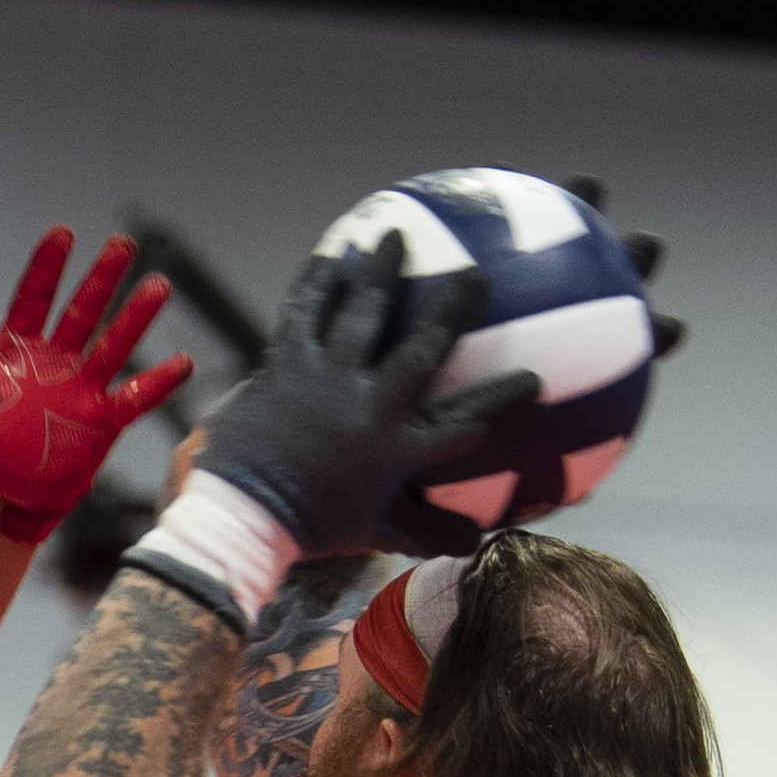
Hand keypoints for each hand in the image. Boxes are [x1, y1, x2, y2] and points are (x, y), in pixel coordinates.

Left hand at [0, 230, 192, 545]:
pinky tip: (181, 362)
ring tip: (158, 286)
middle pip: (83, 311)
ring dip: (135, 318)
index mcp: (17, 353)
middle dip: (101, 279)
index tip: (63, 233)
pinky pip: (135, 398)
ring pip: (114, 344)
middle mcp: (55, 364)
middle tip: (123, 244)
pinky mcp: (102, 422)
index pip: (34, 299)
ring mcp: (81, 390)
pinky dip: (158, 381)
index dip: (47, 268)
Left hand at [182, 233, 542, 566]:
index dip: (504, 399)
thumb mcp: (377, 534)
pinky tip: (328, 254)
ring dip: (382, 271)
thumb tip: (479, 542)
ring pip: (362, 314)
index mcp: (398, 450)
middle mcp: (370, 407)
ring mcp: (326, 381)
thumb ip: (430, 530)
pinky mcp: (286, 365)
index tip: (535, 379)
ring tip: (395, 235)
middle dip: (454, 307)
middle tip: (477, 275)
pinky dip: (317, 282)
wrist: (241, 516)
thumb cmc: (313, 526)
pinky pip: (303, 313)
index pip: (468, 423)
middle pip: (424, 348)